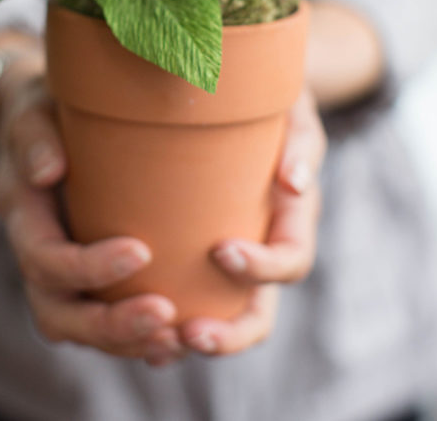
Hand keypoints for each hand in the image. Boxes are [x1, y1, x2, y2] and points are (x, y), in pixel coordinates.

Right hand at [0, 55, 183, 363]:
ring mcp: (56, 271)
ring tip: (178, 337)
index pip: (46, 260)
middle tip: (166, 317)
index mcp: (21, 216)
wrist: (36, 121)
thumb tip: (48, 171)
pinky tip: (173, 340)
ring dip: (126, 341)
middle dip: (110, 326)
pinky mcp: (81, 277)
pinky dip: (133, 340)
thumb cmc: (40, 109)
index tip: (141, 249)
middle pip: (58, 315)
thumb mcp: (32, 112)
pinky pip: (100, 323)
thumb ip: (36, 138)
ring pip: (80, 330)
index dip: (89, 267)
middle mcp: (34, 253)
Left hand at [179, 87, 326, 356]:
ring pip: (221, 317)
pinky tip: (137, 338)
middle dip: (230, 333)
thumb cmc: (270, 100)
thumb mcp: (292, 108)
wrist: (239, 91)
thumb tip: (293, 181)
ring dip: (194, 337)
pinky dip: (167, 323)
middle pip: (258, 312)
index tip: (222, 251)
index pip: (291, 260)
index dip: (263, 268)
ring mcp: (231, 256)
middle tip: (190, 332)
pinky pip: (186, 297)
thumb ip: (298, 140)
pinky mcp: (194, 254)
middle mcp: (264, 246)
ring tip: (159, 345)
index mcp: (292, 217)